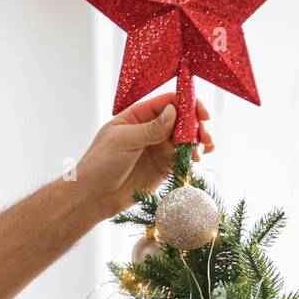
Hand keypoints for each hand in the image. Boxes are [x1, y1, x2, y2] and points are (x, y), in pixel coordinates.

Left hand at [75, 92, 213, 217]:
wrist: (93, 196)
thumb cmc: (100, 164)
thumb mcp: (124, 141)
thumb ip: (150, 128)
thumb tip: (174, 112)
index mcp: (137, 117)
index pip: (166, 102)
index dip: (186, 103)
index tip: (200, 112)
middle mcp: (150, 130)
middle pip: (181, 119)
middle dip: (196, 124)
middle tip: (205, 134)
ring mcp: (157, 148)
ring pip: (185, 138)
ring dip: (198, 140)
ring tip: (206, 147)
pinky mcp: (163, 167)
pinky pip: (183, 157)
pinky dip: (194, 155)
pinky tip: (197, 158)